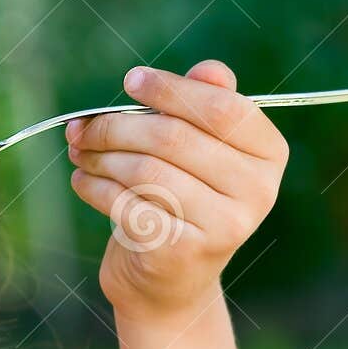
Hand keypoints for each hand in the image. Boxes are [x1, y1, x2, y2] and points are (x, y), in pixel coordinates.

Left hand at [64, 59, 289, 322]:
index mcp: (268, 154)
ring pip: (145, 169)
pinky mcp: (184, 252)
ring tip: (78, 152)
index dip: (171, 89)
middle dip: (115, 125)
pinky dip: (94, 186)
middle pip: (173, 137)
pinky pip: (126, 203)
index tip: (129, 80)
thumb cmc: (182, 196)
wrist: (170, 280)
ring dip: (99, 156)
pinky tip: (83, 180)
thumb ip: (205, 105)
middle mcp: (257, 191)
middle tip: (81, 126)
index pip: (222, 108)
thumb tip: (211, 69)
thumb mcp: (199, 149)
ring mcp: (225, 226)